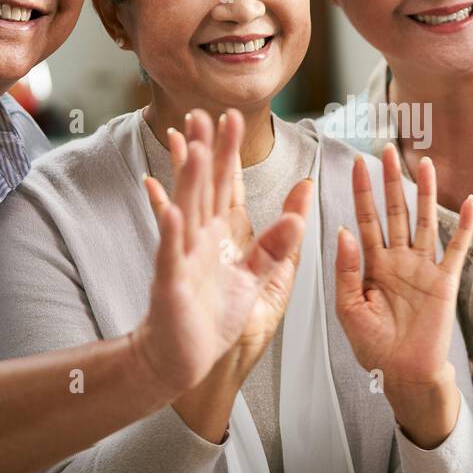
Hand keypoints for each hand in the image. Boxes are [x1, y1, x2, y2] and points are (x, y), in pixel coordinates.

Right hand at [132, 109, 307, 400]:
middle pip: (204, 187)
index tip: (233, 119)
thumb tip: (301, 213)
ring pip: (186, 211)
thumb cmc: (214, 319)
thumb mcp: (258, 280)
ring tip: (192, 147)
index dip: (229, 154)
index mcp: (220, 236)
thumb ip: (276, 247)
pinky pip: (170, 255)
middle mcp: (198, 239)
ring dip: (189, 180)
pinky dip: (171, 232)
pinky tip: (172, 209)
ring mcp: (182, 258)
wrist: (183, 360)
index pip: (226, 186)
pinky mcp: (171, 284)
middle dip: (206, 152)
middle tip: (206, 113)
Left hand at [335, 145, 472, 447]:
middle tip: (387, 150)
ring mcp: (423, 267)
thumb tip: (342, 231)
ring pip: (423, 220)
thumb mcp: (349, 309)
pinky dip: (463, 225)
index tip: (356, 164)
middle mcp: (398, 260)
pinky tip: (470, 202)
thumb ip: (347, 270)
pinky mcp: (445, 280)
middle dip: (390, 181)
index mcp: (372, 266)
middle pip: (394, 211)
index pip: (365, 220)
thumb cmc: (375, 347)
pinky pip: (456, 247)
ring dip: (425, 192)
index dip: (361, 192)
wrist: (405, 374)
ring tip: (425, 163)